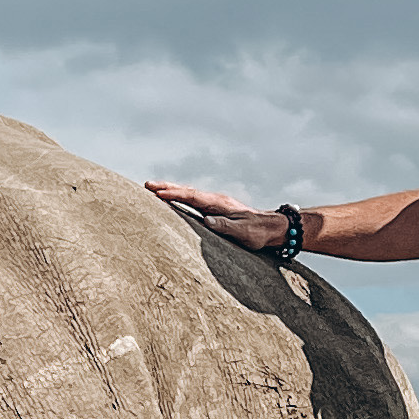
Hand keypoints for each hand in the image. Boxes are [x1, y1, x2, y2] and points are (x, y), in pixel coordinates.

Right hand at [145, 181, 287, 252]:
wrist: (272, 228)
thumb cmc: (258, 233)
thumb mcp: (243, 233)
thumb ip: (225, 227)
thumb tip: (206, 221)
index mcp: (220, 204)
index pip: (193, 197)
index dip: (175, 195)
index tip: (158, 194)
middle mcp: (216, 200)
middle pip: (187, 191)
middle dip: (167, 187)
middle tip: (147, 185)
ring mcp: (215, 203)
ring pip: (189, 194)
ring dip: (171, 190)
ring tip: (152, 189)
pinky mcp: (215, 209)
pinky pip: (193, 200)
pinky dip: (180, 197)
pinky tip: (172, 199)